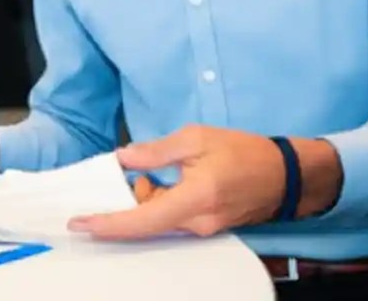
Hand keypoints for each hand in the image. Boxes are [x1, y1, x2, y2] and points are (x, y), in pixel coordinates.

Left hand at [68, 125, 341, 240]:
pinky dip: (161, 202)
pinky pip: (171, 219)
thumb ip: (156, 150)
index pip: (142, 220)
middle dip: (132, 197)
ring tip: (162, 170)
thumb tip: (123, 159)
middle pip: (145, 221)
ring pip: (157, 219)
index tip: (80, 224)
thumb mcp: (197, 138)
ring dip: (149, 197)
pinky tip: (170, 180)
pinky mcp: (206, 228)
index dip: (108, 224)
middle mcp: (198, 223)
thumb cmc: (246, 152)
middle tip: (141, 170)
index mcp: (195, 199)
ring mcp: (204, 229)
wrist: (286, 175)